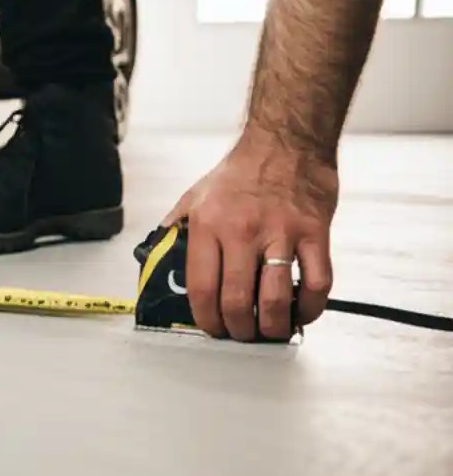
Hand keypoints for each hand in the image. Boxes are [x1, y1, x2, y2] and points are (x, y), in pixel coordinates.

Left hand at [162, 133, 338, 340]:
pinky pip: (317, 284)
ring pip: (275, 300)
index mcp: (207, 225)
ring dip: (272, 327)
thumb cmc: (239, 172)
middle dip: (238, 330)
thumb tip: (157, 260)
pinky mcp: (314, 233)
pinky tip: (302, 312)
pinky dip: (310, 308)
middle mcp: (241, 231)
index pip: (201, 289)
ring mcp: (281, 234)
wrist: (286, 141)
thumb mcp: (194, 196)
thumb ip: (175, 230)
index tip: (213, 329)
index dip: (206, 320)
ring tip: (270, 331)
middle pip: (237, 302)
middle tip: (242, 334)